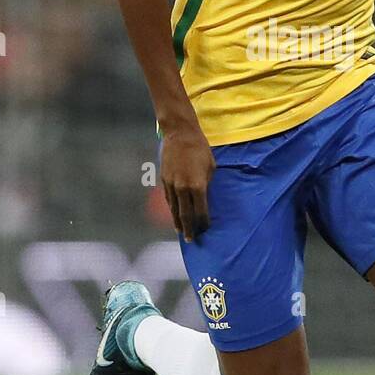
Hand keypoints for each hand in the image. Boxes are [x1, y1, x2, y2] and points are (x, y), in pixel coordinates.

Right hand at [160, 122, 215, 241]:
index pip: (201, 211)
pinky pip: (168, 199)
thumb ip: (207, 185)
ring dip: (178, 222)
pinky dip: (172, 209)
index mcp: (197, 186)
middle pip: (185, 215)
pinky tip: (174, 215)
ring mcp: (171, 185)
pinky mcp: (164, 180)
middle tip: (192, 240)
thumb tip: (204, 198)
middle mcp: (183, 188)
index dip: (203, 223)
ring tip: (182, 232)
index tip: (206, 230)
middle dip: (189, 228)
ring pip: (174, 209)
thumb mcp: (210, 168)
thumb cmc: (200, 149)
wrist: (180, 134)